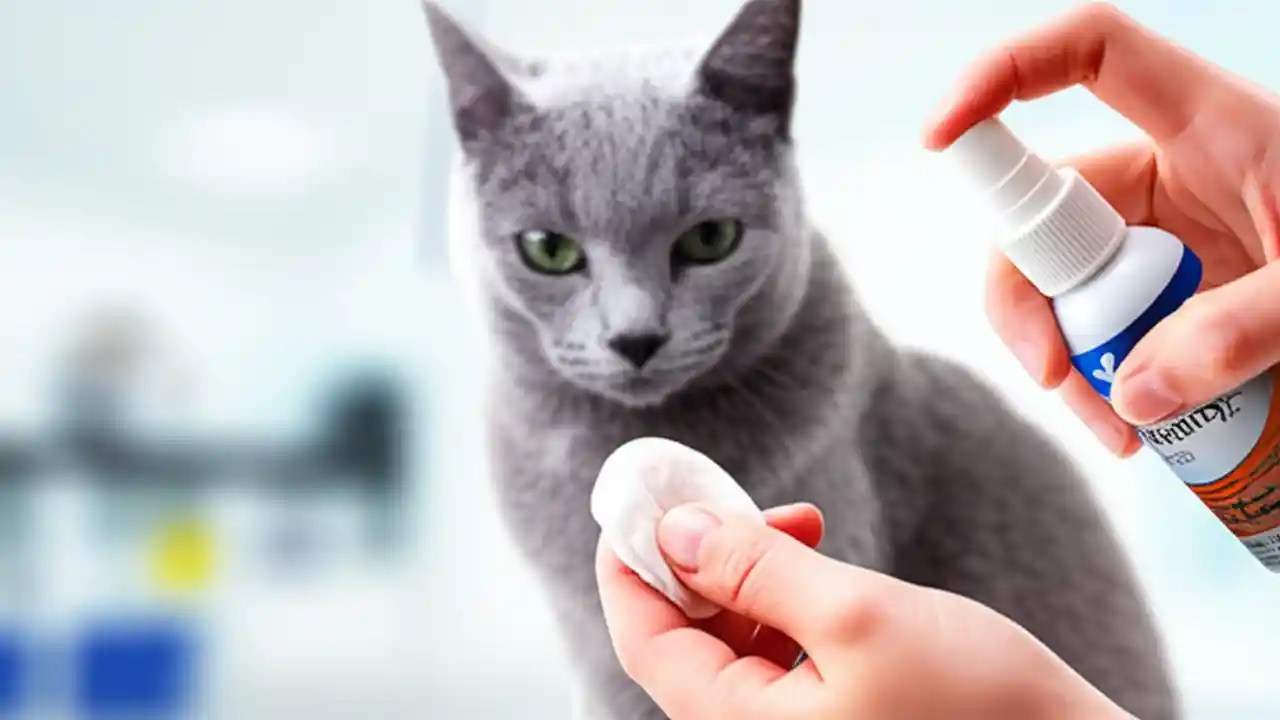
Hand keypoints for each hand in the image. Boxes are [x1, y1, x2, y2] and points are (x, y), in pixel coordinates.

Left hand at [596, 504, 1127, 719]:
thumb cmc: (978, 704)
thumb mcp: (855, 615)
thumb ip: (753, 570)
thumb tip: (672, 530)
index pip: (644, 637)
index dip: (630, 559)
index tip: (643, 493)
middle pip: (684, 635)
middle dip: (704, 557)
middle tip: (751, 503)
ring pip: (731, 639)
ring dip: (750, 574)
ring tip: (804, 527)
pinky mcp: (829, 719)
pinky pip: (772, 655)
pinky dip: (783, 603)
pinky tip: (822, 571)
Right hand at [924, 2, 1279, 454]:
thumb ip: (1237, 337)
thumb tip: (1132, 396)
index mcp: (1210, 125)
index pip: (1086, 54)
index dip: (1002, 73)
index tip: (941, 139)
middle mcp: (1171, 172)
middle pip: (1046, 210)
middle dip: (1031, 301)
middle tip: (1058, 379)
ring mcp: (1165, 235)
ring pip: (1064, 283)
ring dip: (1068, 359)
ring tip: (1119, 433)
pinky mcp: (1171, 293)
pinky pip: (1104, 326)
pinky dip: (1105, 378)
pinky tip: (1135, 427)